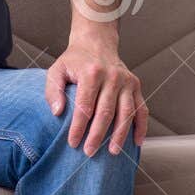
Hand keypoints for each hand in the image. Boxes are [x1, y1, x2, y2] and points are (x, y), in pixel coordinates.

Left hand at [44, 38, 147, 154]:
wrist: (96, 42)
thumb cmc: (75, 60)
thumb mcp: (57, 70)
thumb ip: (52, 90)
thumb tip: (57, 112)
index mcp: (92, 73)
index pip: (85, 106)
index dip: (79, 127)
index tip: (72, 142)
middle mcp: (112, 76)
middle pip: (106, 112)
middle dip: (97, 135)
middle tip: (89, 152)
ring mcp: (127, 81)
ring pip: (126, 113)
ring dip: (120, 134)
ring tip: (112, 152)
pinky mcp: (136, 86)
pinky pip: (142, 109)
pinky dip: (141, 126)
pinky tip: (136, 142)